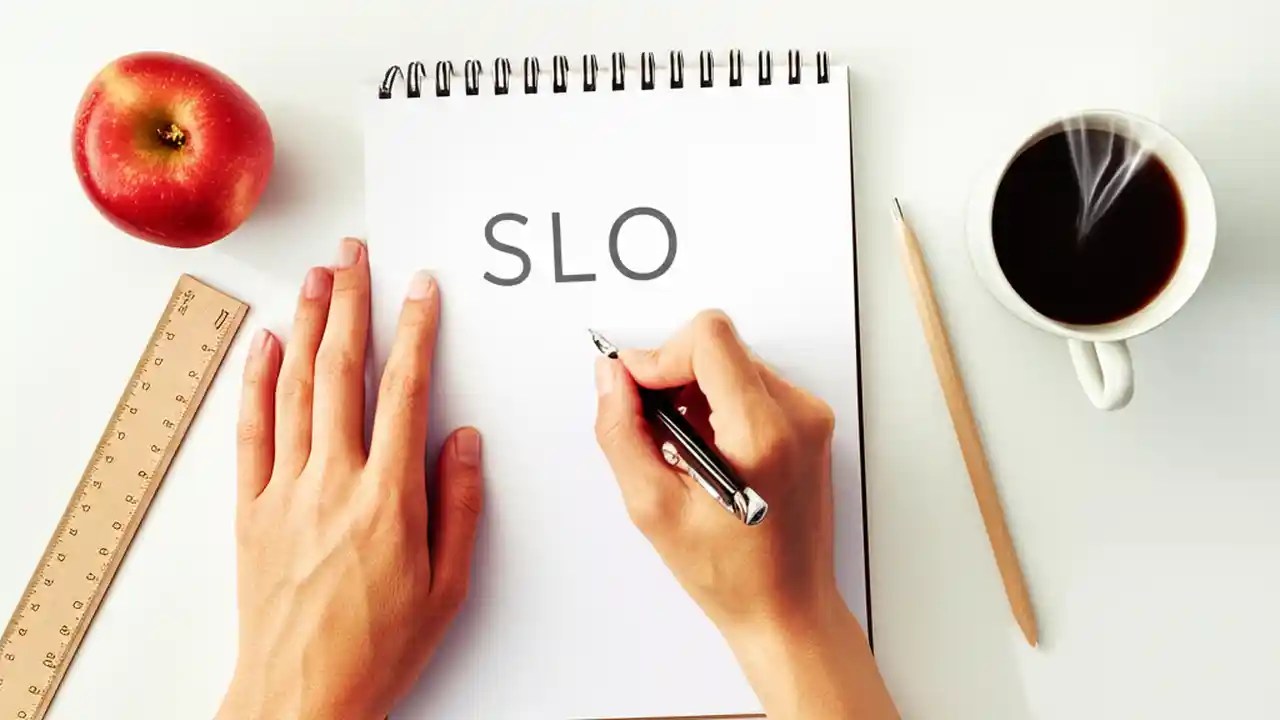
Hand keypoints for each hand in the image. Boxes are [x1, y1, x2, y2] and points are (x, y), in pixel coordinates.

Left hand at [217, 238, 483, 719]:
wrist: (301, 696)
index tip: (421, 290)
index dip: (415, 331)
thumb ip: (458, 505)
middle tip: (356, 256)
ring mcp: (285, 491)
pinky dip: (255, 382)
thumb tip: (462, 440)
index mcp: (389, 497)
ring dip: (306, 325)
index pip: (404, 390)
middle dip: (352, 303)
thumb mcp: (447, 586)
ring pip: (294, 388)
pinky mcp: (250, 510)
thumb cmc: (377, 648)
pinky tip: (264, 345)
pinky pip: (250, 431)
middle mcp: (333, 481)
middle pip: (341, 370)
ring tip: (317, 278)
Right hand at [593, 310, 896, 719]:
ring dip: (693, 394)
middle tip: (652, 430)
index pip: (708, 338)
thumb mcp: (654, 509)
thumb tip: (610, 379)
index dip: (659, 356)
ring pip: (731, 363)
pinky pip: (750, 384)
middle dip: (672, 378)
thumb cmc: (734, 576)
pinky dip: (717, 406)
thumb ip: (622, 433)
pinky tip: (705, 453)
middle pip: (718, 347)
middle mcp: (797, 414)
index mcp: (762, 432)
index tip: (635, 388)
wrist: (787, 610)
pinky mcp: (808, 423)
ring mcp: (808, 417)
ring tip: (681, 452)